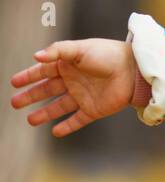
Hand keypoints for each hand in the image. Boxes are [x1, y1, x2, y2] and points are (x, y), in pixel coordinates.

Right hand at [9, 39, 136, 136]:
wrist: (134, 70)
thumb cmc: (108, 55)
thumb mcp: (81, 49)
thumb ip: (58, 51)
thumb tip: (35, 56)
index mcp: (70, 64)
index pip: (44, 71)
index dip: (29, 76)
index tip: (14, 82)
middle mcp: (75, 80)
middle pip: (48, 90)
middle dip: (31, 96)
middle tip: (14, 103)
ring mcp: (84, 96)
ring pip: (59, 107)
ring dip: (45, 113)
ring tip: (29, 120)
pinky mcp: (95, 109)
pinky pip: (78, 120)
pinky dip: (67, 126)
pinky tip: (55, 132)